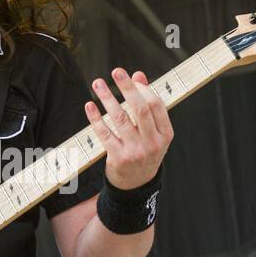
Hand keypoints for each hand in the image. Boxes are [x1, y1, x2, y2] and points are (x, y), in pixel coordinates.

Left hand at [84, 67, 172, 189]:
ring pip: (120, 118)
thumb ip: (148, 103)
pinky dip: (96, 118)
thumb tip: (139, 75)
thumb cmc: (145, 152)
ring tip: (98, 84)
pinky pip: (104, 134)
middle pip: (139, 109)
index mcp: (165, 134)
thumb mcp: (153, 131)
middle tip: (116, 72)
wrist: (137, 184)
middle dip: (127, 87)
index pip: (156, 105)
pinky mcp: (118, 158)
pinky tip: (90, 106)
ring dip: (107, 98)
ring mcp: (135, 151)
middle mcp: (152, 143)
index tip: (130, 78)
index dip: (142, 89)